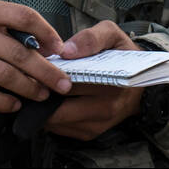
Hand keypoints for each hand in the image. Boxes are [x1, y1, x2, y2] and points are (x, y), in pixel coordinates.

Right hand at [0, 0, 67, 113]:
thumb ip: (6, 24)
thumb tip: (43, 47)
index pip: (25, 16)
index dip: (48, 33)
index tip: (61, 49)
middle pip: (21, 53)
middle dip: (48, 72)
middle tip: (63, 84)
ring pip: (8, 77)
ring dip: (30, 89)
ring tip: (42, 95)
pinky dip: (6, 102)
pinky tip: (15, 104)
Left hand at [44, 21, 144, 140]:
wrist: (139, 81)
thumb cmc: (122, 55)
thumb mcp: (112, 35)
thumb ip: (90, 38)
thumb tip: (66, 51)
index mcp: (111, 83)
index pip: (71, 83)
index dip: (49, 76)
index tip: (35, 67)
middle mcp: (105, 108)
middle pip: (60, 106)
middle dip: (41, 94)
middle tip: (30, 79)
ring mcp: (97, 124)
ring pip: (57, 120)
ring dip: (43, 106)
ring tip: (37, 89)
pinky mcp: (89, 133)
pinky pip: (61, 129)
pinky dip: (50, 116)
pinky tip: (49, 100)